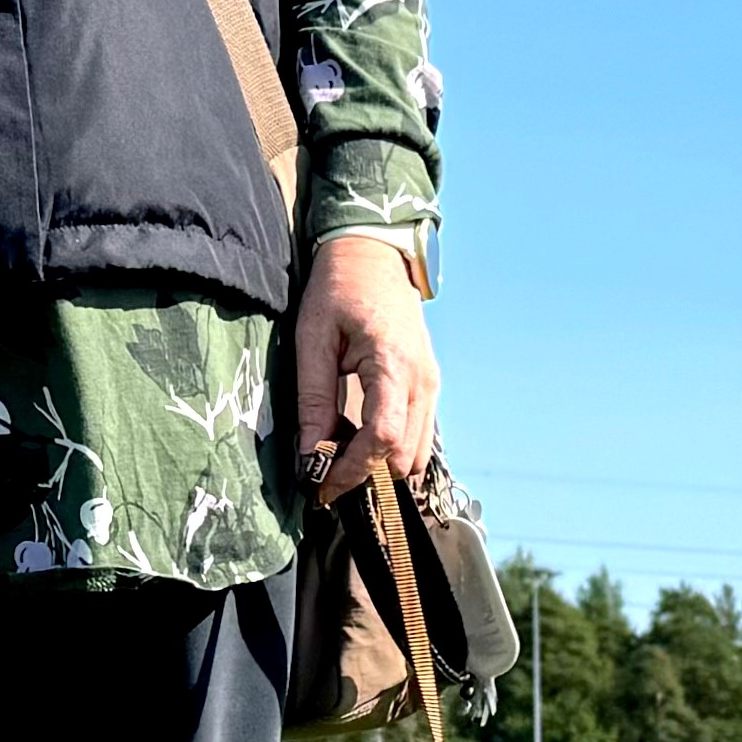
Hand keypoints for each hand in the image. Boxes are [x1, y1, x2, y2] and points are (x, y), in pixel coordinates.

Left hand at [290, 232, 438, 498]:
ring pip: (417, 452)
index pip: (382, 437)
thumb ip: (314, 398)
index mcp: (394, 365)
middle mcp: (423, 381)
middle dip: (366, 475)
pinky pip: (419, 434)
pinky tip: (361, 445)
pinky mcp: (428, 385)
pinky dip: (393, 450)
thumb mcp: (313, 338)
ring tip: (341, 464)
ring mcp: (431, 384)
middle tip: (325, 479)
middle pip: (404, 454)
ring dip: (381, 466)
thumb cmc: (338, 288)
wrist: (374, 255)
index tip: (322, 486)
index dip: (353, 469)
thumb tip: (311, 454)